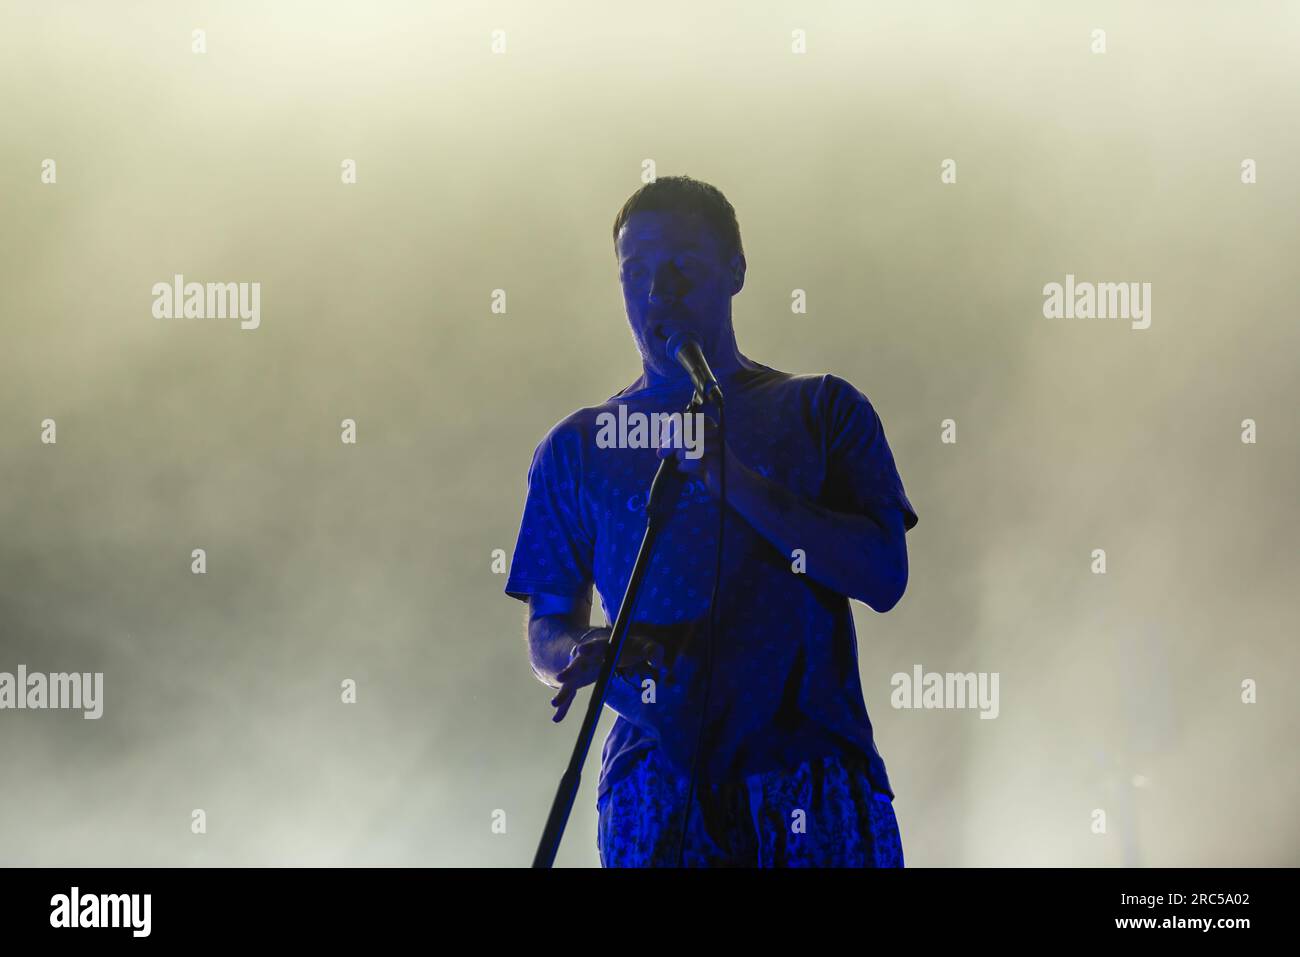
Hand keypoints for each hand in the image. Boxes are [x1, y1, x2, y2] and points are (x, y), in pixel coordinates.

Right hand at [550, 629, 666, 722]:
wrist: (612, 645)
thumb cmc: (630, 646)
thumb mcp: (645, 645)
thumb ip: (653, 651)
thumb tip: (658, 663)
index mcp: (603, 645)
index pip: (595, 646)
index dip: (588, 648)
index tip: (581, 651)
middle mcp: (588, 657)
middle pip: (577, 664)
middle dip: (569, 671)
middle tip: (561, 678)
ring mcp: (582, 669)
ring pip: (571, 681)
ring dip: (564, 692)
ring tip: (555, 705)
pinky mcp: (579, 680)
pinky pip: (571, 693)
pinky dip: (566, 704)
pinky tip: (558, 718)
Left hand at [655, 409, 741, 497]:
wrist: (730, 482)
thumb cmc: (707, 465)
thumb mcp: (689, 450)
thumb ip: (676, 442)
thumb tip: (659, 435)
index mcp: (705, 423)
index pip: (680, 418)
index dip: (667, 429)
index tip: (660, 441)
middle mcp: (712, 428)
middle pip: (682, 430)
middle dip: (669, 443)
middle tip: (660, 454)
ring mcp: (716, 442)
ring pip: (687, 443)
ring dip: (680, 455)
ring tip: (682, 462)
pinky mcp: (717, 457)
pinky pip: (692, 459)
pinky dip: (685, 466)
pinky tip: (687, 469)